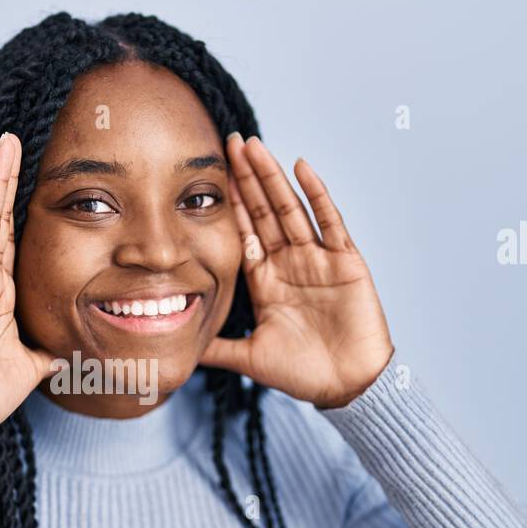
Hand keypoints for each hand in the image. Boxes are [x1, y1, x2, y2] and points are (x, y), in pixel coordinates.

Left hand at [199, 133, 393, 408]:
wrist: (346, 387)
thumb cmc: (302, 373)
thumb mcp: (248, 358)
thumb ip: (216, 349)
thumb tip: (179, 352)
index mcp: (266, 280)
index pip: (243, 231)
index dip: (230, 203)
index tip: (214, 173)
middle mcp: (290, 263)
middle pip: (264, 211)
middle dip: (248, 177)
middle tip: (232, 141)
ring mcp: (318, 259)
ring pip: (291, 209)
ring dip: (273, 177)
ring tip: (257, 146)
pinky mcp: (345, 262)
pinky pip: (329, 222)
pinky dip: (316, 194)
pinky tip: (302, 167)